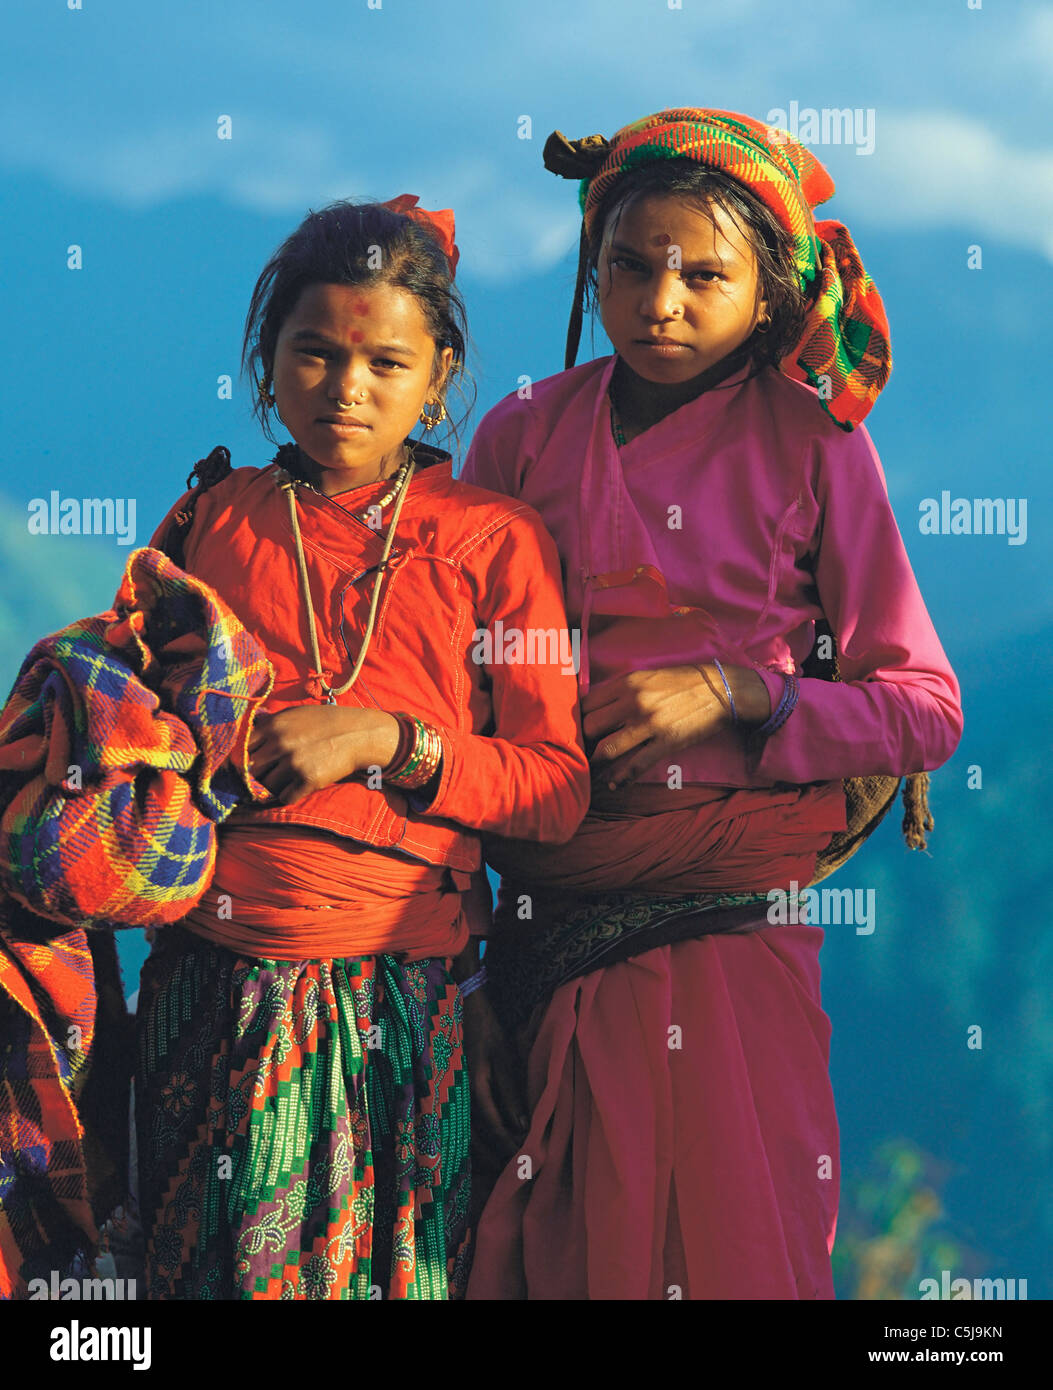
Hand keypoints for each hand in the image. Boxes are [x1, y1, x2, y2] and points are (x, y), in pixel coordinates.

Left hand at [247, 705, 399, 804]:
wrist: (358, 734)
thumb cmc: (325, 722)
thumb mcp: (295, 714)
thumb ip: (270, 724)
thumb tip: (244, 735)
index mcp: (274, 725)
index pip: (242, 749)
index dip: (245, 758)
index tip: (252, 763)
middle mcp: (281, 744)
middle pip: (252, 769)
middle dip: (260, 773)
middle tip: (272, 773)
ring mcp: (294, 763)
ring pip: (267, 786)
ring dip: (275, 786)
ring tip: (288, 779)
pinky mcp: (308, 780)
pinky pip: (285, 797)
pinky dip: (289, 795)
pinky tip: (298, 787)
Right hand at [463, 988, 529, 1170]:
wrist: (461, 1009)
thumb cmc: (487, 1030)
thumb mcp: (504, 1057)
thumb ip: (511, 1092)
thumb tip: (521, 1125)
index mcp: (475, 1088)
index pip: (494, 1127)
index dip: (509, 1146)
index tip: (524, 1159)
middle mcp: (457, 1096)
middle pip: (475, 1140)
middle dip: (494, 1158)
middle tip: (512, 1172)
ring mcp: (448, 1096)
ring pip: (462, 1136)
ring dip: (480, 1155)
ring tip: (497, 1166)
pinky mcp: (446, 1093)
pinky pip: (456, 1125)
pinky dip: (468, 1141)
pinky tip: (479, 1150)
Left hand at [582, 663, 769, 788]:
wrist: (719, 689)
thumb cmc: (681, 682)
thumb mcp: (647, 676)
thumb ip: (622, 690)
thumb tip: (596, 706)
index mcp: (627, 683)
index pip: (587, 703)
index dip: (578, 719)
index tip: (578, 730)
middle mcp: (633, 702)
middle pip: (590, 727)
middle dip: (583, 742)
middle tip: (581, 752)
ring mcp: (649, 723)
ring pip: (607, 749)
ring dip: (596, 763)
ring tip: (591, 771)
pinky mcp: (665, 742)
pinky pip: (636, 765)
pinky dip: (621, 779)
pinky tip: (614, 784)